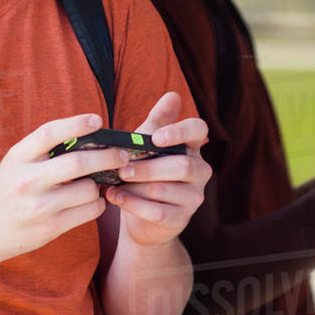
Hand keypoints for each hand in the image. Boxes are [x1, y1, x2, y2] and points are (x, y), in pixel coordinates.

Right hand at [0, 113, 127, 259]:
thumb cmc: (6, 190)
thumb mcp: (15, 163)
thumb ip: (44, 151)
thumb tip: (91, 139)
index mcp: (18, 157)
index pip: (50, 133)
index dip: (76, 123)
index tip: (97, 120)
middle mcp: (27, 180)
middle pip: (78, 163)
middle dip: (107, 157)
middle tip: (121, 155)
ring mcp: (39, 206)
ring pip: (88, 189)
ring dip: (100, 185)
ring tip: (97, 183)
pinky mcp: (49, 229)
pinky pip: (88, 212)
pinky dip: (97, 204)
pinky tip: (90, 202)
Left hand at [104, 92, 209, 246]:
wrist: (142, 219)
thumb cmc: (144, 173)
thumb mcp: (147, 145)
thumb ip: (158, 121)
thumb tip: (173, 95)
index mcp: (192, 147)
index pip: (199, 130)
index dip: (180, 131)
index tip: (156, 139)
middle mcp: (200, 171)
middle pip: (182, 165)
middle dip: (148, 167)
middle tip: (122, 168)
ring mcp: (193, 197)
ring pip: (167, 189)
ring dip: (137, 187)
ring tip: (115, 184)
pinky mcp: (180, 219)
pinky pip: (158, 211)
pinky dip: (133, 204)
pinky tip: (116, 198)